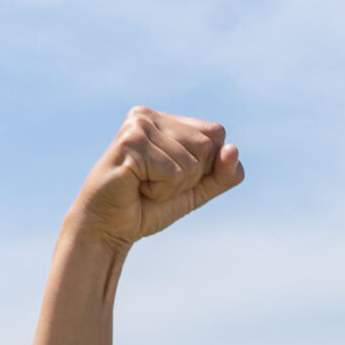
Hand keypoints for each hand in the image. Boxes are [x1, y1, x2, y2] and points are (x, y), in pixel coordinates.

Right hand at [68, 107, 244, 249]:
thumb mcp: (197, 190)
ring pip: (191, 161)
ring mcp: (137, 127)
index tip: (171, 175)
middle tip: (155, 183)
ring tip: (145, 186)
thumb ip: (223, 173)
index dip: (205, 165)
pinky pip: (173, 172)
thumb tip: (233, 149)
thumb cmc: (149, 206)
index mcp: (165, 120)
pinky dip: (161, 190)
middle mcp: (149, 116)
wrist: (110, 228)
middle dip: (190, 176)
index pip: (216, 133)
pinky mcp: (129, 143)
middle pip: (207, 145)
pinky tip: (137, 187)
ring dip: (173, 186)